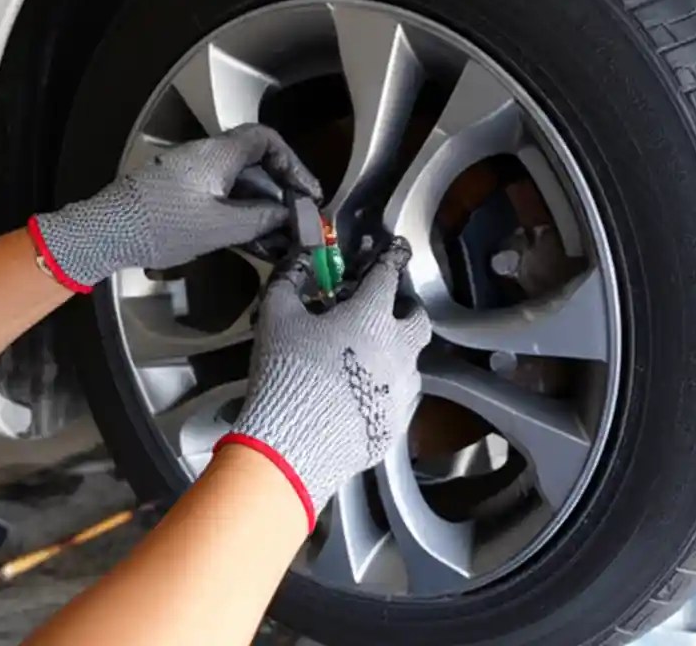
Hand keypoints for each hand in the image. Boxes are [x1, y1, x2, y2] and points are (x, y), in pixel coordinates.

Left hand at [29, 124, 321, 291]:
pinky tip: (254, 243)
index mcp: (215, 155)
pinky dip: (240, 217)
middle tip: (298, 222)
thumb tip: (287, 216)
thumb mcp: (218, 227)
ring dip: (262, 211)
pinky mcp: (180, 197)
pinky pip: (221, 200)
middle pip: (255, 166)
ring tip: (280, 240)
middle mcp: (205, 159)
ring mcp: (191, 178)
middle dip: (281, 194)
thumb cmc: (158, 225)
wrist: (105, 234)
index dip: (292, 163)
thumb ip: (259, 219)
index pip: (266, 140)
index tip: (307, 191)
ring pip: (239, 187)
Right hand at [216, 238, 432, 529]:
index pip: (388, 274)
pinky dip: (386, 388)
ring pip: (412, 361)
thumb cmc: (287, 372)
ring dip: (395, 353)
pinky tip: (362, 394)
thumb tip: (298, 262)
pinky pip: (400, 397)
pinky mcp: (397, 423)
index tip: (394, 250)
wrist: (294, 445)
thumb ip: (289, 282)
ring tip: (368, 357)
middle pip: (418, 319)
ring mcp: (403, 389)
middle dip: (405, 309)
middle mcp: (399, 349)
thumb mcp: (276, 319)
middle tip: (384, 310)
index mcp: (373, 316)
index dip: (389, 257)